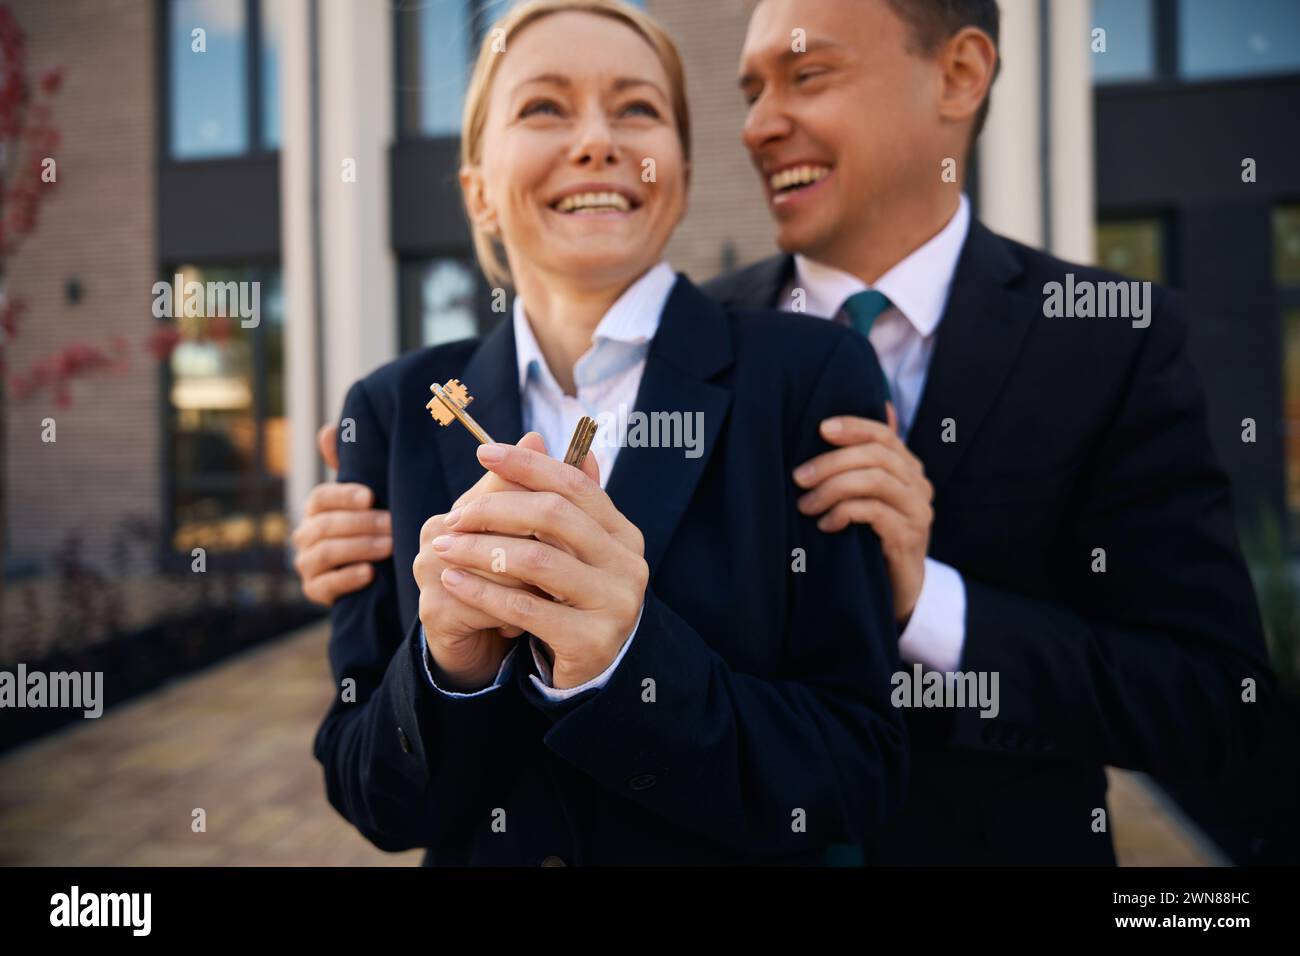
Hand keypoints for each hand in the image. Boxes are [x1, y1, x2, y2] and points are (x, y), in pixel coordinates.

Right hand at [292, 420, 391, 606]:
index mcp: (317, 508)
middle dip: (361, 524)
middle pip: (325, 525)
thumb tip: (328, 430)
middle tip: (391, 524)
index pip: (321, 497)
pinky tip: (369, 573)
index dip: (343, 496)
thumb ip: (350, 465)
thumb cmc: (373, 524)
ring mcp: (307, 563)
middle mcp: (305, 533)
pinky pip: (324, 585)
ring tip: (388, 547)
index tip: (370, 496)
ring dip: (358, 548)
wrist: (376, 572)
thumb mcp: (366, 496)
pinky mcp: (314, 589)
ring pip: (325, 552)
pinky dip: (347, 578)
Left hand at [432, 439, 647, 689]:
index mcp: (623, 534)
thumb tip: (536, 436)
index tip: (484, 452)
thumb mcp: (568, 549)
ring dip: (480, 549)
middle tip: (453, 515)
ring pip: (537, 561)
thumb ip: (556, 498)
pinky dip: (483, 590)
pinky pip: (526, 607)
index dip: (528, 464)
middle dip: (495, 508)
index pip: (573, 484)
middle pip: (554, 516)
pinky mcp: (591, 641)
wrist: (592, 672)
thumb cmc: (572, 600)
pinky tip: (453, 580)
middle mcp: (628, 565)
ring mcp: (615, 604)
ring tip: (443, 545)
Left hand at [793, 403, 933, 623]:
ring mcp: (918, 512)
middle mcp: (919, 486)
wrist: (898, 590)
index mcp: (908, 469)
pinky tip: (825, 524)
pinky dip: (844, 512)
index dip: (854, 427)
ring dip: (833, 488)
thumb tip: (827, 426)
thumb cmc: (872, 539)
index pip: (884, 435)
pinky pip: (874, 512)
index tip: (820, 429)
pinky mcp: (909, 537)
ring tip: (806, 504)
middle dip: (832, 462)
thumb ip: (854, 468)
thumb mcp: (863, 499)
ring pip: (875, 481)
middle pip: (877, 456)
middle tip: (799, 477)